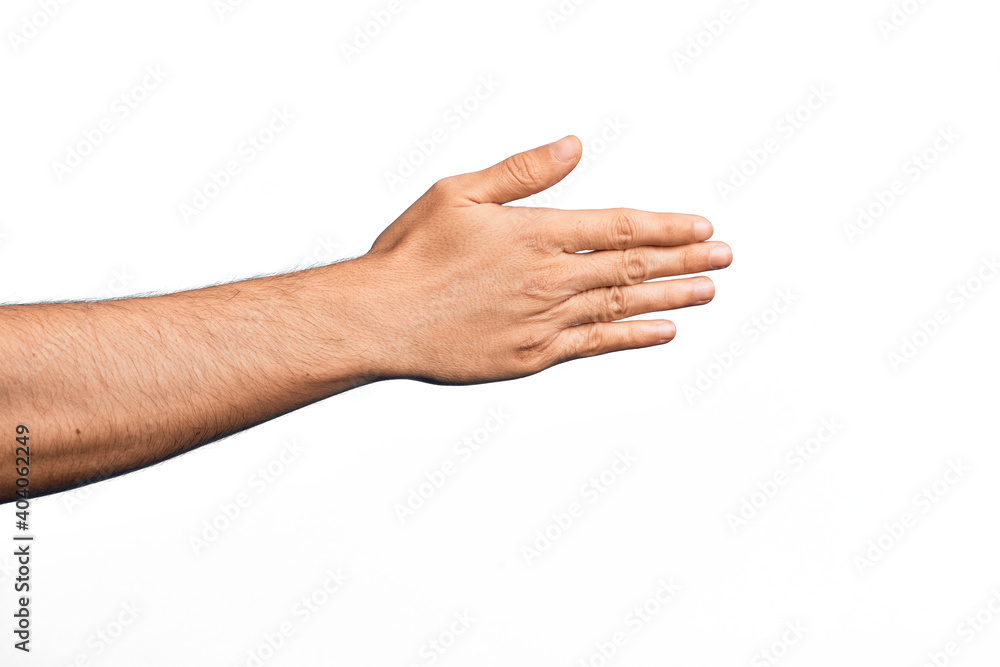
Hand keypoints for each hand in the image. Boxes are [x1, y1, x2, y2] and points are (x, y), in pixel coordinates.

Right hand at [353, 136, 732, 383]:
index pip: (620, 228)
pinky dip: (633, 336)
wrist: (381, 319)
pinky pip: (596, 344)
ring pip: (623, 305)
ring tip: (708, 290)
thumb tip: (574, 146)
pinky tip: (663, 332)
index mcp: (536, 234)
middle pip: (633, 267)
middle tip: (723, 256)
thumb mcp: (460, 192)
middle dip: (685, 260)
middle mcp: (550, 279)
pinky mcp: (533, 356)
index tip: (701, 227)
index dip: (666, 228)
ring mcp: (545, 322)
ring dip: (671, 296)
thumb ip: (523, 171)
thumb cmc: (412, 254)